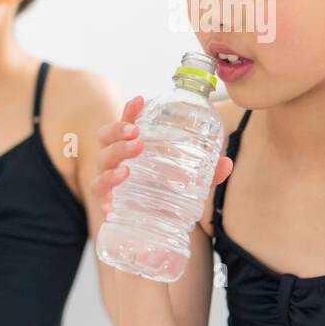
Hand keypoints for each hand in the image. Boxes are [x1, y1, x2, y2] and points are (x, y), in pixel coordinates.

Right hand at [93, 96, 232, 214]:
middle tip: (137, 133)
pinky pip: (98, 191)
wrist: (150, 225)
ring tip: (130, 162)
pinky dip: (106, 189)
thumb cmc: (162, 193)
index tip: (140, 100)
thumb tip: (226, 163)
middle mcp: (116, 158)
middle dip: (118, 130)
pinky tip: (113, 197)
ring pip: (102, 160)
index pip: (127, 122)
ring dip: (115, 155)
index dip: (130, 110)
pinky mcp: (106, 199)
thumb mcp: (188, 181)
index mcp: (132, 146)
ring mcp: (107, 177)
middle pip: (106, 136)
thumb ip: (205, 172)